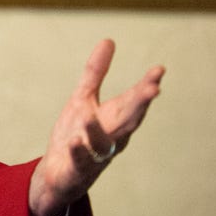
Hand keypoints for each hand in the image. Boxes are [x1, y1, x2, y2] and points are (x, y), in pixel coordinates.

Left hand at [28, 39, 164, 215]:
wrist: (56, 175)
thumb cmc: (76, 135)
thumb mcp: (82, 99)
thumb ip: (95, 73)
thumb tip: (109, 40)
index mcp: (114, 120)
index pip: (134, 101)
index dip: (146, 87)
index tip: (159, 70)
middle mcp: (110, 138)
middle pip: (128, 121)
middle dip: (140, 105)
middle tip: (153, 88)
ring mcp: (95, 156)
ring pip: (103, 143)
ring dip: (100, 129)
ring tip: (93, 114)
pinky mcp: (76, 170)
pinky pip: (80, 161)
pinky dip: (79, 152)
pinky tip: (75, 141)